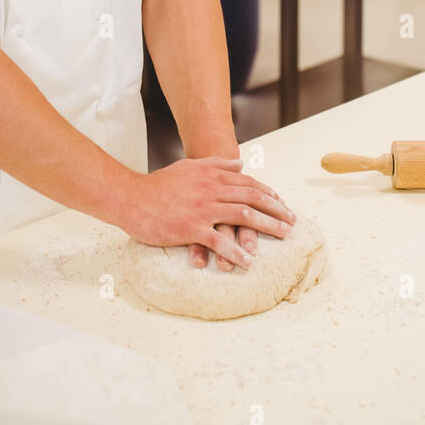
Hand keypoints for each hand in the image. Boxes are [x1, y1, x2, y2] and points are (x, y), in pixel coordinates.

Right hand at [122, 156, 295, 269]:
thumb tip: (240, 164)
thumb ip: (216, 164)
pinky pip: (219, 241)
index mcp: (213, 175)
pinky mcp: (191, 228)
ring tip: (283, 235)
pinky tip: (247, 261)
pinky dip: (235, 251)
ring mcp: (203, 209)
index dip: (269, 194)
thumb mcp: (190, 166)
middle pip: (252, 199)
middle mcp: (212, 190)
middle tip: (292, 222)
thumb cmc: (159, 183)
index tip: (282, 204)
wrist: (132, 197)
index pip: (249, 183)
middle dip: (276, 210)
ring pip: (243, 217)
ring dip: (267, 227)